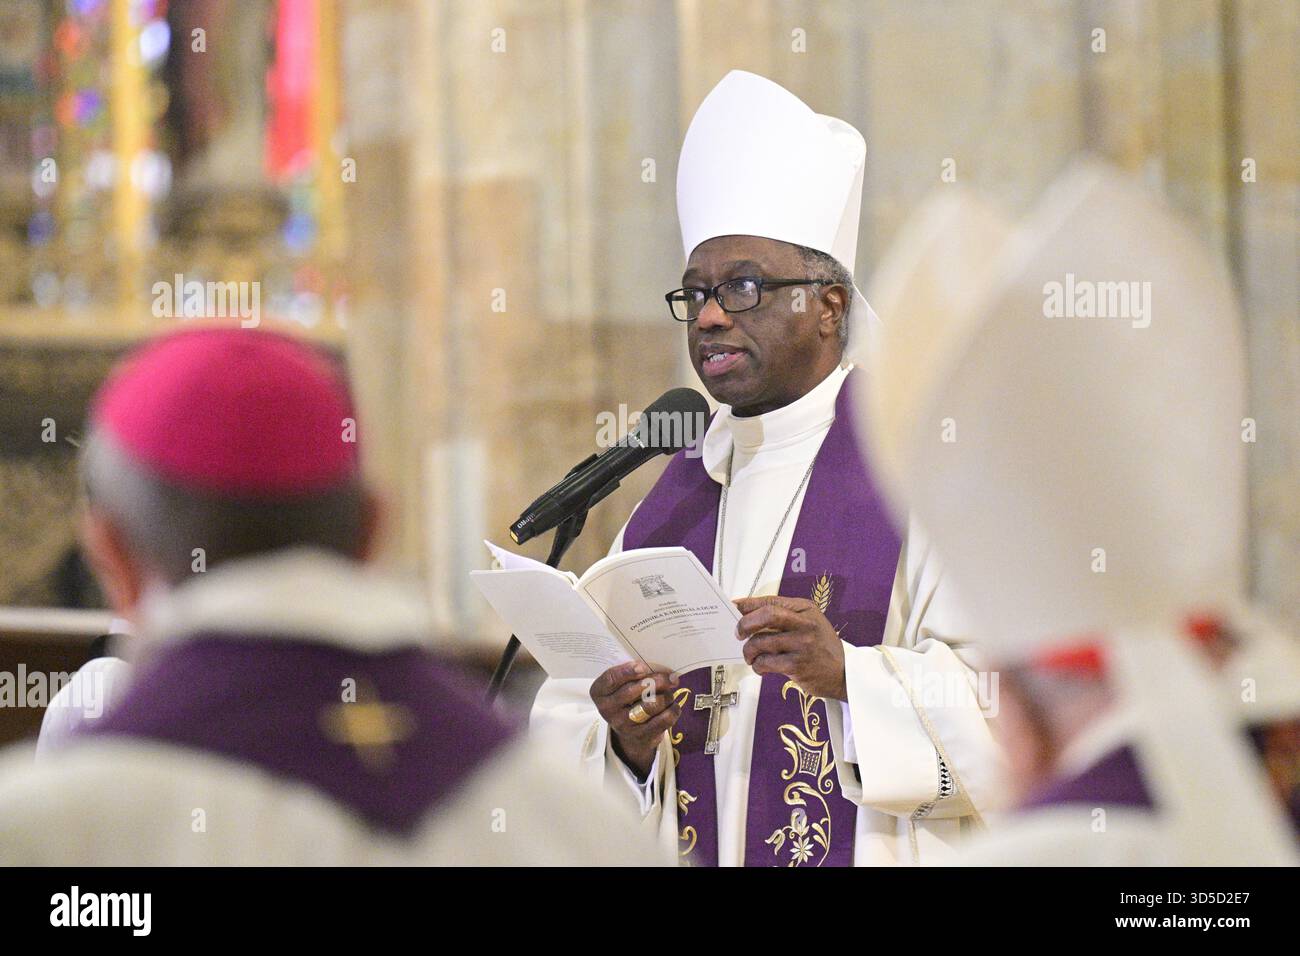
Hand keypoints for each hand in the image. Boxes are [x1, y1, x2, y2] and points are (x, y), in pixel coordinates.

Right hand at [589, 661, 681, 778]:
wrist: (629, 731)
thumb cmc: (627, 699)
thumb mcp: (621, 685)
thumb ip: (633, 675)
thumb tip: (661, 670)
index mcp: (599, 692)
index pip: (611, 679)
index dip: (627, 671)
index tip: (643, 667)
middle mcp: (608, 709)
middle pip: (633, 691)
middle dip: (657, 681)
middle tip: (671, 678)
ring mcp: (623, 724)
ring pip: (651, 704)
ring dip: (667, 696)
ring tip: (670, 693)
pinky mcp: (640, 736)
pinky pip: (663, 720)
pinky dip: (673, 710)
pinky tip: (673, 706)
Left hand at [734, 596, 846, 699]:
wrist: (844, 673)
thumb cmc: (820, 647)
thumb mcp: (808, 623)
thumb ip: (783, 616)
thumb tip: (746, 612)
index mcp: (805, 609)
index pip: (771, 601)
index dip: (748, 604)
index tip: (733, 607)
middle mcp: (806, 624)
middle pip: (767, 615)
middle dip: (745, 623)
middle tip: (738, 633)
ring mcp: (803, 644)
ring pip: (761, 642)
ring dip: (749, 651)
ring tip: (750, 656)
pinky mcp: (798, 665)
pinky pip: (766, 662)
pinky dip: (758, 666)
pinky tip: (761, 667)